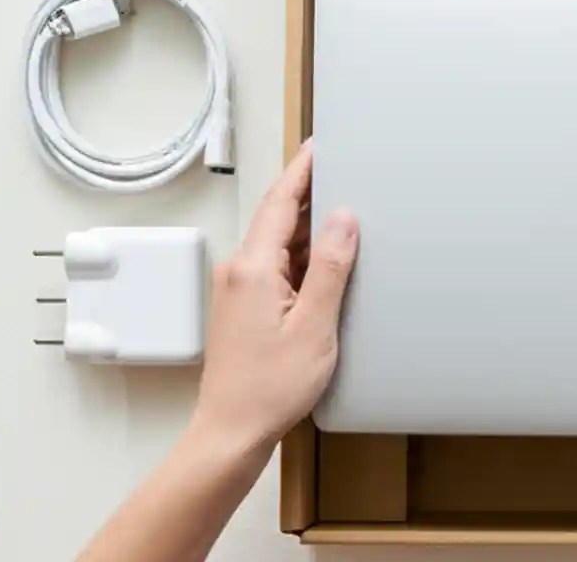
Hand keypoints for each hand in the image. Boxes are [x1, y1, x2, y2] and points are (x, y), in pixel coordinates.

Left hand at [194, 140, 358, 450]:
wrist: (231, 430)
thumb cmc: (269, 387)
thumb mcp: (315, 324)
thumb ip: (330, 267)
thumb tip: (343, 218)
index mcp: (253, 268)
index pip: (281, 202)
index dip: (303, 170)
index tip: (321, 145)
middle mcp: (239, 271)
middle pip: (278, 218)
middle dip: (311, 194)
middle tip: (345, 173)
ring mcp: (238, 289)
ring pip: (278, 243)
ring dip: (309, 228)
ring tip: (345, 215)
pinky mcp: (244, 306)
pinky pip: (275, 266)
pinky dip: (302, 256)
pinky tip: (326, 262)